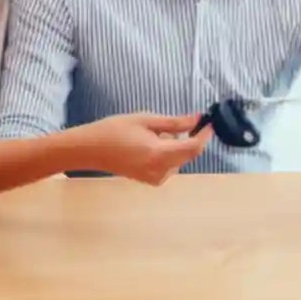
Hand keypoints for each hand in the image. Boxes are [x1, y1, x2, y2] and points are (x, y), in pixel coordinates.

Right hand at [76, 112, 212, 184]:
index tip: (210, 123)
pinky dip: (167, 153)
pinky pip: (169, 165)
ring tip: (152, 133)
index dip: (204, 136)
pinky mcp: (150, 180)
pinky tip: (150, 144)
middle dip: (188, 138)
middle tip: (177, 122)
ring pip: (178, 159)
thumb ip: (174, 123)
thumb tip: (196, 120)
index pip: (193, 148)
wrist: (90, 149)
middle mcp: (160, 171)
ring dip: (175, 145)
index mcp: (159, 155)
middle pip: (187, 154)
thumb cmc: (115, 130)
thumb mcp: (146, 120)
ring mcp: (155, 178)